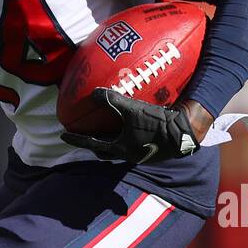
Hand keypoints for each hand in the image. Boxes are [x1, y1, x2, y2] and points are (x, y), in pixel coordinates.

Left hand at [62, 89, 208, 164]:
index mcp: (121, 149)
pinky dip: (125, 136)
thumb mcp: (133, 110)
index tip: (63, 136)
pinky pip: (131, 144)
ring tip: (106, 130)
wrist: (184, 133)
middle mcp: (129, 155)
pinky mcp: (151, 149)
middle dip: (93, 145)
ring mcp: (141, 154)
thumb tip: (94, 92)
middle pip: (104, 152)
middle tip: (84, 135)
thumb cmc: (157, 124)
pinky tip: (129, 126)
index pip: (92, 144)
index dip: (77, 139)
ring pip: (119, 150)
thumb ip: (114, 100)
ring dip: (110, 142)